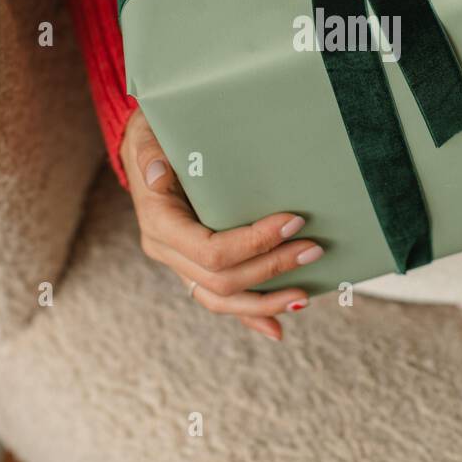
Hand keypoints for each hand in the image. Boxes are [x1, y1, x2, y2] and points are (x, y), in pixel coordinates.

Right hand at [120, 109, 321, 340]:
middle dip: (272, 268)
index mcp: (158, 223)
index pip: (211, 250)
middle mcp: (166, 251)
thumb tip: (157, 172)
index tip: (294, 221)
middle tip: (314, 249)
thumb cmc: (155, 134)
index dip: (255, 242)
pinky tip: (277, 327)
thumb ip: (152, 153)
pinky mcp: (194, 267)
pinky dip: (249, 316)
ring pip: (221, 300)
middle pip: (223, 279)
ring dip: (265, 301)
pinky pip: (219, 300)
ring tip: (305, 295)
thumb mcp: (148, 134)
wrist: (147, 148)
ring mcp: (179, 264)